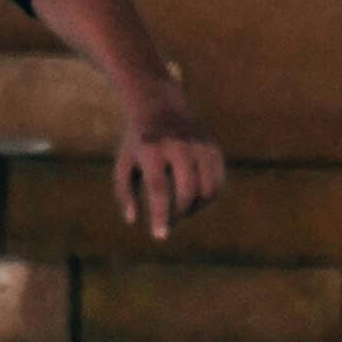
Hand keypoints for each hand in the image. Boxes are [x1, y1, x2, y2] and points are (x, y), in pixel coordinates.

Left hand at [108, 81, 225, 241]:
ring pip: (208, 189)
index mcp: (151, 148)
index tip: (160, 236)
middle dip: (179, 213)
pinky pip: (218, 182)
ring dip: (196, 207)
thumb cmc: (137, 143)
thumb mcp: (123, 164)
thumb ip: (124, 194)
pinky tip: (194, 198)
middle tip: (170, 222)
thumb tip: (133, 220)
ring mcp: (199, 144)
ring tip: (182, 209)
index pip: (159, 188)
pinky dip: (208, 197)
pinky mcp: (213, 147)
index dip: (161, 214)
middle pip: (187, 190)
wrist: (159, 105)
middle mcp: (178, 144)